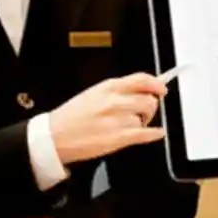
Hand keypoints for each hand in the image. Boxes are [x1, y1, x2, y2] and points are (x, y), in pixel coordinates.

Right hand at [50, 72, 165, 164]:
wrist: (55, 136)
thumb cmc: (72, 115)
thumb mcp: (94, 93)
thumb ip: (117, 90)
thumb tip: (140, 89)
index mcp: (109, 87)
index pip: (142, 79)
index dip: (156, 83)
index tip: (162, 88)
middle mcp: (115, 101)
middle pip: (149, 100)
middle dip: (151, 106)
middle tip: (146, 111)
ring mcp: (117, 120)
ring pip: (145, 118)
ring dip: (144, 122)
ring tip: (134, 125)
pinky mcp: (118, 138)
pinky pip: (145, 134)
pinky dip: (154, 134)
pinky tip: (156, 133)